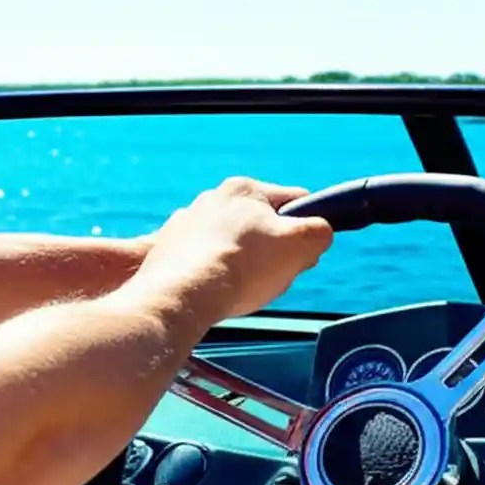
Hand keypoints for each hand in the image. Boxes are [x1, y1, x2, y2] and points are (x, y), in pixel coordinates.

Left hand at [129, 177, 333, 319]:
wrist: (182, 295)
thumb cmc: (243, 267)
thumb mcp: (302, 244)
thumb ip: (320, 232)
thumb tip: (319, 233)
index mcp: (244, 189)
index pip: (292, 201)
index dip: (305, 229)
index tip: (302, 254)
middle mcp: (210, 199)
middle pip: (258, 224)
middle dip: (269, 249)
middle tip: (271, 275)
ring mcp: (184, 224)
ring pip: (226, 242)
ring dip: (237, 262)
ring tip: (238, 287)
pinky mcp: (164, 250)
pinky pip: (196, 260)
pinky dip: (206, 274)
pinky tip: (211, 290)